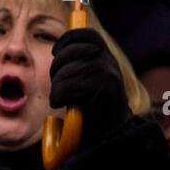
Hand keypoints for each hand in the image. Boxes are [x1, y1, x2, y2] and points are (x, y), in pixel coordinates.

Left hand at [49, 28, 129, 145]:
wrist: (114, 133)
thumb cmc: (97, 110)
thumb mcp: (93, 82)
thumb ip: (82, 65)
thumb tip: (60, 50)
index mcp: (108, 59)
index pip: (88, 36)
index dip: (68, 38)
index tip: (55, 51)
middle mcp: (110, 63)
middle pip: (71, 53)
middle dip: (56, 67)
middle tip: (56, 83)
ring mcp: (108, 75)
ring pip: (67, 71)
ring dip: (57, 85)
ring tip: (60, 97)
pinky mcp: (102, 90)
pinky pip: (68, 86)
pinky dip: (58, 96)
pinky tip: (60, 103)